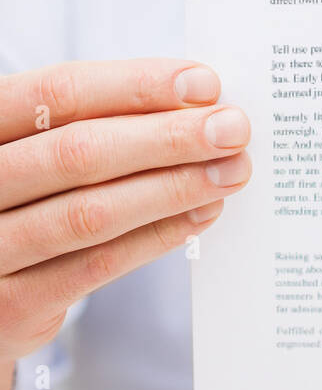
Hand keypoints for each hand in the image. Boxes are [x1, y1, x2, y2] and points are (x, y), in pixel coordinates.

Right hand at [0, 58, 251, 389]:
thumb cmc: (27, 198)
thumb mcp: (42, 147)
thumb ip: (100, 122)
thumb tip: (199, 104)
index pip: (58, 92)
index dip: (135, 85)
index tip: (204, 84)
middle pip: (78, 152)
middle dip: (167, 138)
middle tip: (233, 129)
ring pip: (90, 212)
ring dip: (172, 188)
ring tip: (230, 172)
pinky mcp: (11, 305)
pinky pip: (96, 265)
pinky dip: (156, 236)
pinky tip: (200, 214)